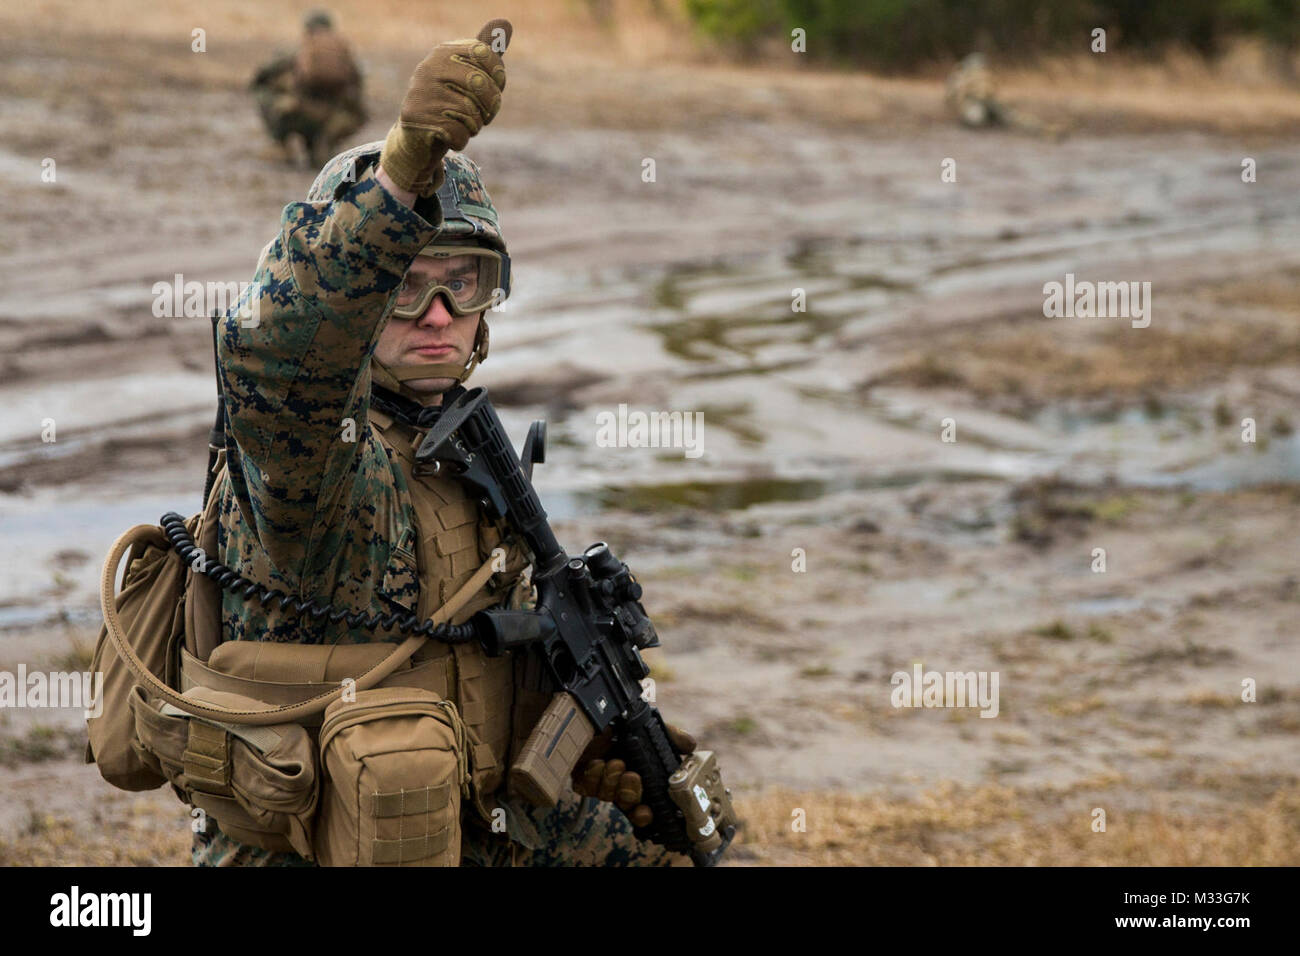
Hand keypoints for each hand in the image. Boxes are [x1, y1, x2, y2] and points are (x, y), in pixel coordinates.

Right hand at [379, 18, 510, 196]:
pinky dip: (461, 140)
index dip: (498, 78)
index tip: (494, 89)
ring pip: (470, 112)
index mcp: (444, 51)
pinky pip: (457, 132)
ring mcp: (421, 91)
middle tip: (485, 115)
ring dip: (475, 126)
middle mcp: (429, 67)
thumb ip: (486, 52)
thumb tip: (505, 22)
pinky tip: (451, 138)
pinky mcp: (416, 117)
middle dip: (490, 106)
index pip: (485, 54)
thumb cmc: (450, 103)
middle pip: (480, 83)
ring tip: (464, 125)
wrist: (418, 137)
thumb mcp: (469, 75)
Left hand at [571, 723, 696, 827]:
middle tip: (632, 777)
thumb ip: (670, 734)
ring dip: (612, 781)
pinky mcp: (581, 778)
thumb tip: (692, 745)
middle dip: (630, 794)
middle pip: (628, 804)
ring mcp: (600, 781)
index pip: (644, 804)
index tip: (646, 812)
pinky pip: (587, 788)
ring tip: (614, 762)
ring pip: (608, 797)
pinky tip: (596, 762)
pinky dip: (593, 776)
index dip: (645, 814)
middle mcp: (620, 781)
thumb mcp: (647, 723)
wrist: (588, 709)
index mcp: (639, 773)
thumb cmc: (618, 718)